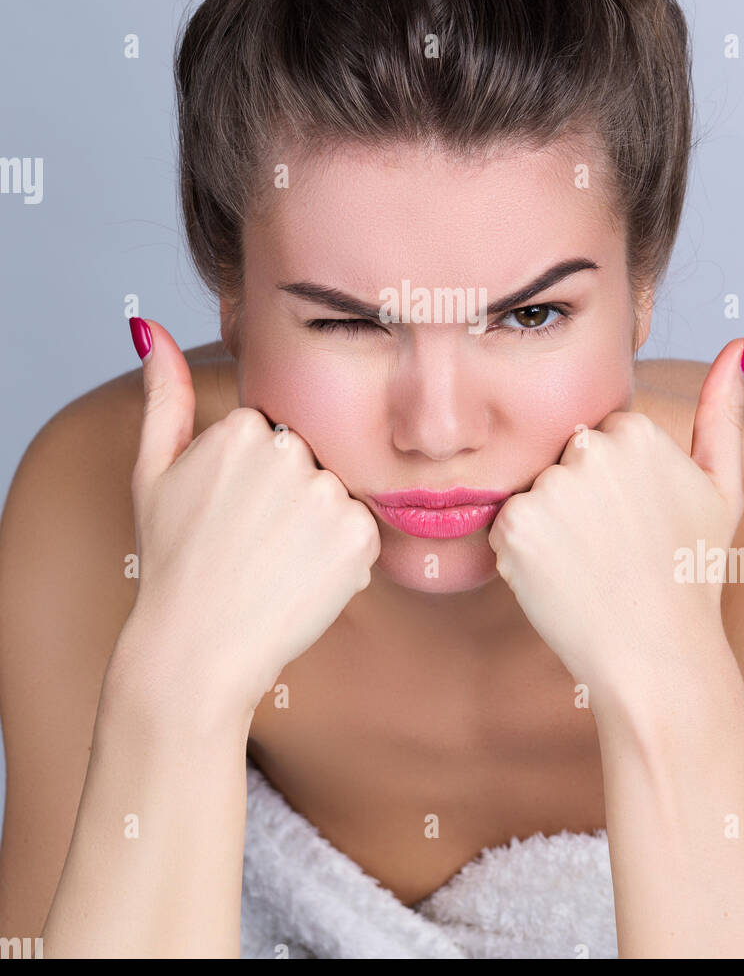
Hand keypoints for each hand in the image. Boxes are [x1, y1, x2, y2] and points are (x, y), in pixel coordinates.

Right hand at [123, 319, 380, 715]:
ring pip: (339, 496)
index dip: (258, 480)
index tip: (234, 514)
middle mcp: (289, 450)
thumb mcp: (154, 471)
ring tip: (276, 562)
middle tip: (255, 542)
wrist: (196, 649)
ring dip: (318, 528)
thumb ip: (164, 394)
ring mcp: (327, 493)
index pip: (277, 434)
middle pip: (312, 461)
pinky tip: (302, 578)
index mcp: (243, 426)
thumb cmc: (173, 561)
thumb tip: (148, 326)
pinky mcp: (358, 536)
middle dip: (292, 498)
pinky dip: (342, 558)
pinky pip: (363, 533)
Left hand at [487, 338, 743, 708]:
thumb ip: (723, 411)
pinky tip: (559, 578)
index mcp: (634, 430)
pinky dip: (522, 553)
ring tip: (587, 564)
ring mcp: (548, 487)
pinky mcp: (514, 526)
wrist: (657, 656)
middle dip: (576, 498)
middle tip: (610, 546)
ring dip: (548, 525)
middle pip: (560, 460)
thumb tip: (738, 344)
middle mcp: (587, 449)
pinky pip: (505, 526)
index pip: (596, 437)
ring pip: (532, 493)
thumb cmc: (689, 573)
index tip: (633, 521)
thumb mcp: (720, 488)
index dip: (611, 485)